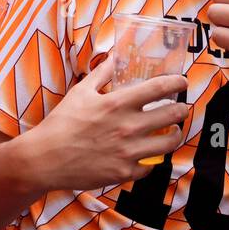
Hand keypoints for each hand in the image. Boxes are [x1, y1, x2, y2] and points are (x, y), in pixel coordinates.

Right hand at [27, 58, 188, 190]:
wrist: (45, 159)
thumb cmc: (62, 123)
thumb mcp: (81, 92)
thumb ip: (101, 73)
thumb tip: (112, 57)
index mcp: (118, 103)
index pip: (160, 88)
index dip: (177, 82)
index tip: (182, 82)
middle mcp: (128, 126)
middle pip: (173, 115)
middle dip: (181, 109)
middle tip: (180, 108)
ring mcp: (128, 151)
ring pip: (170, 142)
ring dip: (175, 134)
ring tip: (172, 131)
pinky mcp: (124, 172)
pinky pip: (151, 165)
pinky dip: (153, 158)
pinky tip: (149, 153)